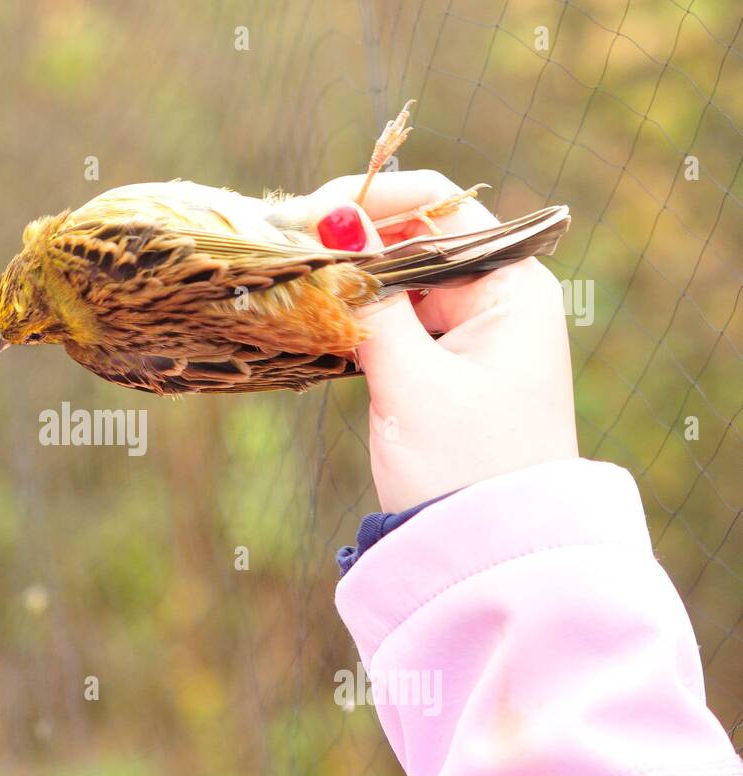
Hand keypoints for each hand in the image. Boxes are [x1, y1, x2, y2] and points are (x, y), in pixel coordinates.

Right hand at [304, 170, 578, 511]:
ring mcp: (469, 335)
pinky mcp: (442, 370)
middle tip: (283, 252)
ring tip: (290, 284)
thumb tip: (333, 221)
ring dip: (348, 281)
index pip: (439, 208)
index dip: (372, 201)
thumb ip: (371, 299)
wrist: (487, 557)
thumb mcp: (411, 380)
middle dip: (351, 240)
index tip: (307, 217)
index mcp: (511, 288)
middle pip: (414, 240)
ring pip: (397, 282)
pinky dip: (355, 318)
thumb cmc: (462, 467)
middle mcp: (496, 299)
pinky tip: (313, 320)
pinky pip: (393, 323)